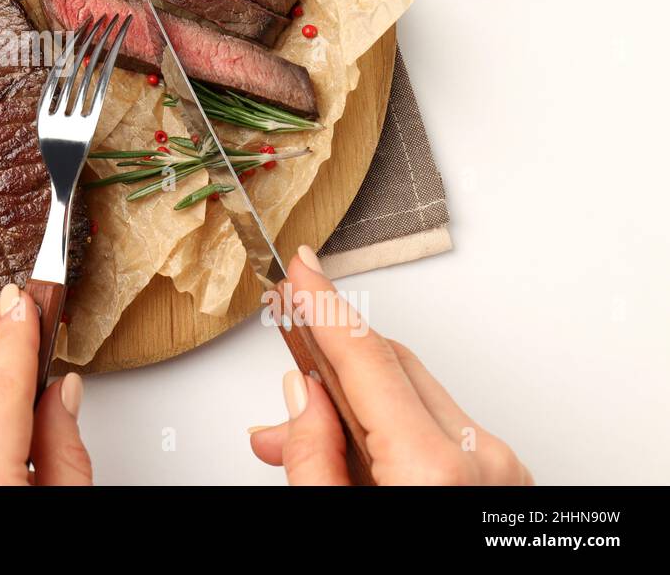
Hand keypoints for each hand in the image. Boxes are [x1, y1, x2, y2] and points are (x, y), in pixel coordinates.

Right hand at [249, 246, 532, 484]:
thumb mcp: (333, 520)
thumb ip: (312, 456)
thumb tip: (305, 396)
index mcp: (433, 469)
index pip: (366, 357)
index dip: (324, 305)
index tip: (303, 268)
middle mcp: (477, 458)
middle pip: (390, 366)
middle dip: (329, 361)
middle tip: (286, 361)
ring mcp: (498, 468)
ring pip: (410, 395)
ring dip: (356, 402)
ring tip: (301, 436)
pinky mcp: (502, 478)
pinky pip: (436, 426)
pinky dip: (390, 429)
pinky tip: (352, 453)